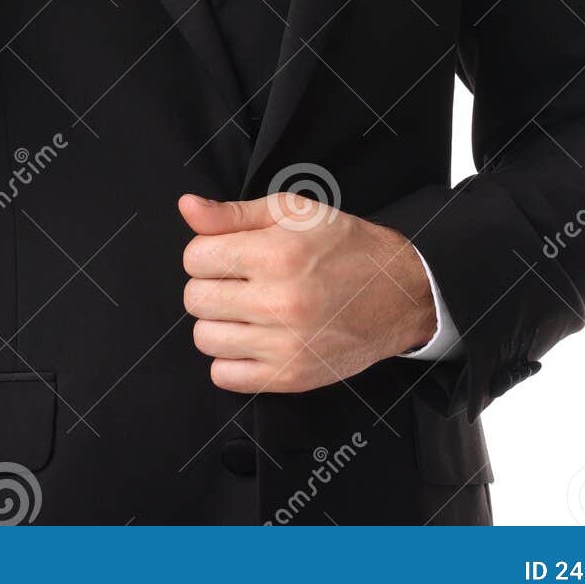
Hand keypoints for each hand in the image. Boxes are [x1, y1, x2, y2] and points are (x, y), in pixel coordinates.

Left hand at [179, 192, 436, 393]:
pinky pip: (224, 376)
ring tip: (246, 308)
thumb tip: (186, 207)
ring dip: (217, 321)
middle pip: (195, 298)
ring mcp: (283, 345)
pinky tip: (252, 337)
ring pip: (205, 338)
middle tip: (239, 280)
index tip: (231, 252)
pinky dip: (229, 358)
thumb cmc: (343, 245)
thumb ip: (234, 212)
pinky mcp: (290, 377)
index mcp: (275, 254)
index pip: (195, 257)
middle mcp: (277, 302)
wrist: (397, 294)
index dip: (207, 250)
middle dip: (210, 284)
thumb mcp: (292, 211)